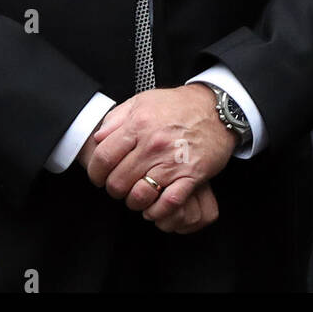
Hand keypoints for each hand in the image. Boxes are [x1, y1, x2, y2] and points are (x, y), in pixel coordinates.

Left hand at [81, 84, 234, 224]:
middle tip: (120, 186)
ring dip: (134, 201)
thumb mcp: (143, 101)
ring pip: (139, 196)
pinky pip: (168, 203)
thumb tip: (97, 138)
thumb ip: (116, 118)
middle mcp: (153, 144)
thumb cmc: (179, 106)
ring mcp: (172, 161)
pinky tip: (154, 205)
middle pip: (118, 181)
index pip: (103, 158)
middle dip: (114, 189)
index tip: (98, 177)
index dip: (95, 173)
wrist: (217, 109)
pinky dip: (157, 211)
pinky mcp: (191, 175)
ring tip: (137, 195)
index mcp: (138, 124)